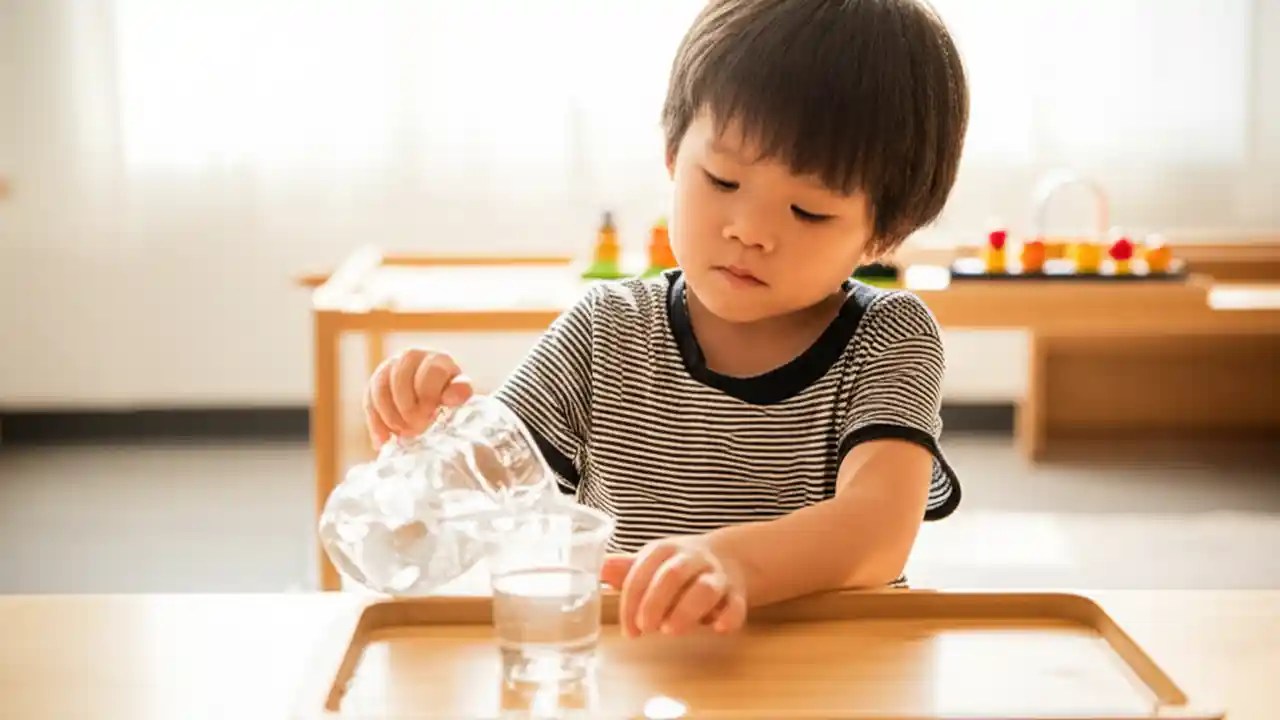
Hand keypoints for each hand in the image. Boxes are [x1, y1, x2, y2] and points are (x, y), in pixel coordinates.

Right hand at [363, 349, 472, 447]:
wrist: (436, 397)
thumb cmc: (450, 394)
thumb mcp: (460, 392)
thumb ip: (460, 392)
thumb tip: (451, 397)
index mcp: (437, 358)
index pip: (430, 371)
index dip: (428, 396)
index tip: (431, 416)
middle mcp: (411, 356)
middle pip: (400, 377)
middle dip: (407, 407)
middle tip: (416, 429)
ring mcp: (390, 367)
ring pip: (380, 388)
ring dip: (390, 416)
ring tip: (402, 435)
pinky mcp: (375, 383)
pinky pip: (369, 401)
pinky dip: (375, 423)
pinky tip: (383, 441)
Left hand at [600, 537, 747, 637]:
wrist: (730, 557)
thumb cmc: (680, 566)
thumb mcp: (652, 563)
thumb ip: (627, 570)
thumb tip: (598, 569)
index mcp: (665, 551)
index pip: (642, 572)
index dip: (632, 601)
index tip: (629, 628)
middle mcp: (692, 559)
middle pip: (672, 575)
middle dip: (655, 602)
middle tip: (646, 629)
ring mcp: (717, 576)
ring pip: (705, 589)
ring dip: (688, 609)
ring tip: (672, 630)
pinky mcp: (737, 594)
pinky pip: (736, 604)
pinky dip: (730, 616)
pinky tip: (718, 628)